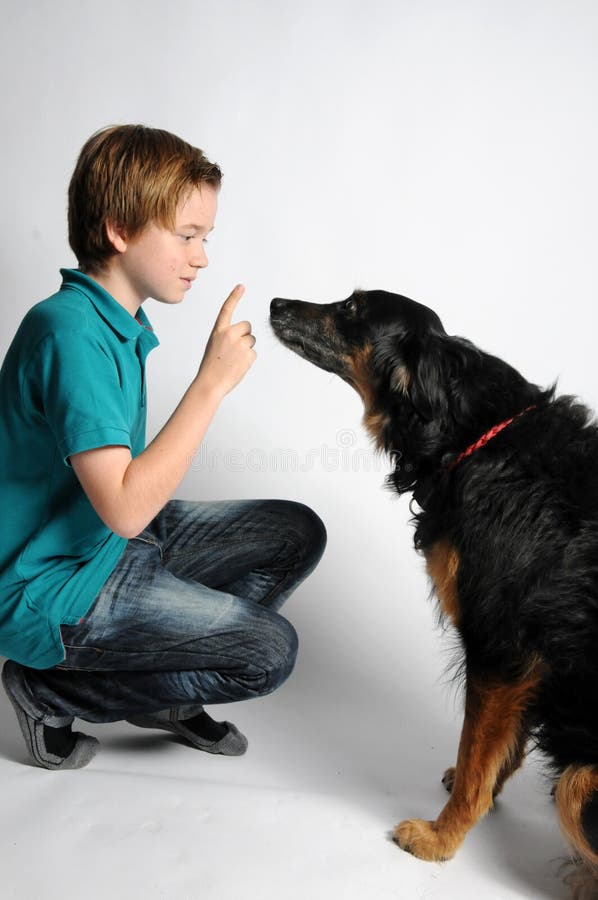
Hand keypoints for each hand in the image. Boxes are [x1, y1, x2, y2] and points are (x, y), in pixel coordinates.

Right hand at [195, 284, 255, 399]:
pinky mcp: (248, 355)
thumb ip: (226, 337)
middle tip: (235, 349)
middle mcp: (230, 334)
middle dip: (245, 335)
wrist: (210, 383)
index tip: (241, 286)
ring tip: (234, 359)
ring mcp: (240, 344)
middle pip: (247, 326)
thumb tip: (242, 336)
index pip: (227, 309)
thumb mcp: (214, 345)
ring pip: (252, 340)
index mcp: (218, 331)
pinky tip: (238, 365)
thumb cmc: (211, 366)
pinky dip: (248, 359)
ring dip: (246, 348)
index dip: (234, 296)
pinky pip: (254, 353)